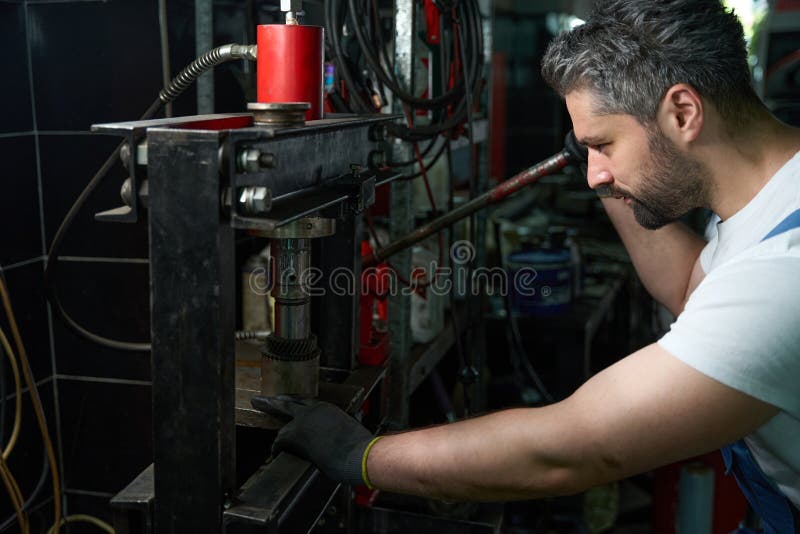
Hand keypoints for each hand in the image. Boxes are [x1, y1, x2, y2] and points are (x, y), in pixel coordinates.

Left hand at [251, 396, 376, 486]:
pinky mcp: (294, 435)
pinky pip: (279, 443)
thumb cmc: (358, 447)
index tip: (286, 400)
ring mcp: (302, 421)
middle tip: (258, 401)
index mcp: (326, 408)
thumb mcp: (347, 429)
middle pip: (286, 404)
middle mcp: (312, 410)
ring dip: (282, 439)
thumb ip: (334, 427)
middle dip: (271, 403)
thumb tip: (331, 436)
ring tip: (277, 447)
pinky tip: (276, 455)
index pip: (305, 401)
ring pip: (284, 430)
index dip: (294, 401)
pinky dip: (277, 450)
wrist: (358, 454)